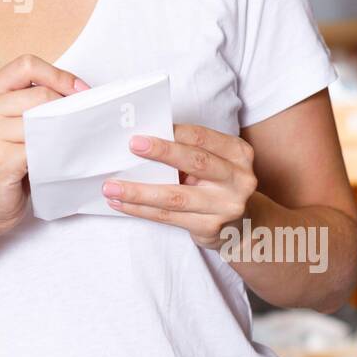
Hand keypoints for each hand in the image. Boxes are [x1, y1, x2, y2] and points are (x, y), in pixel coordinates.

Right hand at [0, 54, 88, 239]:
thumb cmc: (4, 165)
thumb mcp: (12, 125)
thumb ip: (32, 104)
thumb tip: (77, 93)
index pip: (26, 66)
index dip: (58, 76)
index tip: (79, 92)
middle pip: (39, 93)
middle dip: (67, 107)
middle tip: (84, 121)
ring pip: (42, 120)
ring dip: (65, 131)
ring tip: (73, 141)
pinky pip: (40, 146)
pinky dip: (57, 152)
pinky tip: (60, 159)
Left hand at [100, 123, 257, 252]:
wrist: (245, 226)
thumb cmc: (218, 184)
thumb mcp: (216, 162)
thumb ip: (189, 149)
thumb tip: (142, 138)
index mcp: (238, 153)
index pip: (203, 137)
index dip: (174, 132)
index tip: (147, 128)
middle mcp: (237, 179)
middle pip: (195, 161)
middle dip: (162, 152)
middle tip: (132, 145)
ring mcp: (226, 206)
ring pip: (175, 196)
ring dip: (138, 191)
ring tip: (111, 187)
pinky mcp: (210, 228)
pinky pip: (167, 217)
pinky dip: (140, 209)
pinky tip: (120, 203)